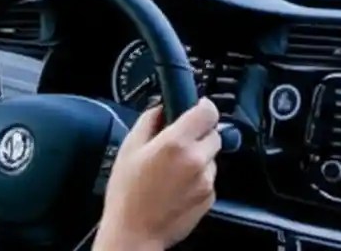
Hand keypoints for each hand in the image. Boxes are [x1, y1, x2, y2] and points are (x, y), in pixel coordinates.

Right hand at [95, 98, 220, 250]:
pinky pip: (209, 177)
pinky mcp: (210, 197)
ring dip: (199, 157)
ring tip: (173, 170)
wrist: (135, 234)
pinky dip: (198, 177)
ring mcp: (206, 180)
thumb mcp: (129, 149)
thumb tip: (162, 107)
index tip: (197, 108)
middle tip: (178, 144)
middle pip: (213, 133)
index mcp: (176, 143)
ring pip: (211, 157)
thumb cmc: (127, 195)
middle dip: (199, 135)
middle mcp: (196, 160)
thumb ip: (149, 121)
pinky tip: (177, 186)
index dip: (203, 107)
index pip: (208, 112)